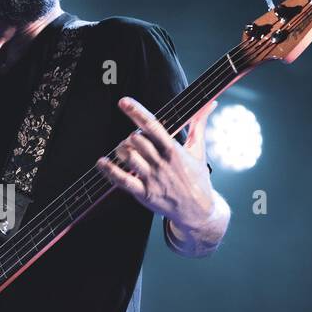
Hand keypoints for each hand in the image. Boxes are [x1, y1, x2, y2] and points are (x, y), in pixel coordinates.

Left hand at [96, 96, 217, 227]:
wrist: (198, 210)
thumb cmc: (197, 177)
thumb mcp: (199, 150)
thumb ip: (198, 125)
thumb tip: (210, 104)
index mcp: (174, 150)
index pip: (153, 126)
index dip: (136, 112)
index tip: (124, 101)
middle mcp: (162, 163)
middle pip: (136, 139)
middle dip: (131, 136)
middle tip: (133, 140)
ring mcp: (152, 178)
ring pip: (128, 156)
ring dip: (120, 150)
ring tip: (122, 151)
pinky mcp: (144, 193)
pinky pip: (123, 180)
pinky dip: (110, 170)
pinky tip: (102, 162)